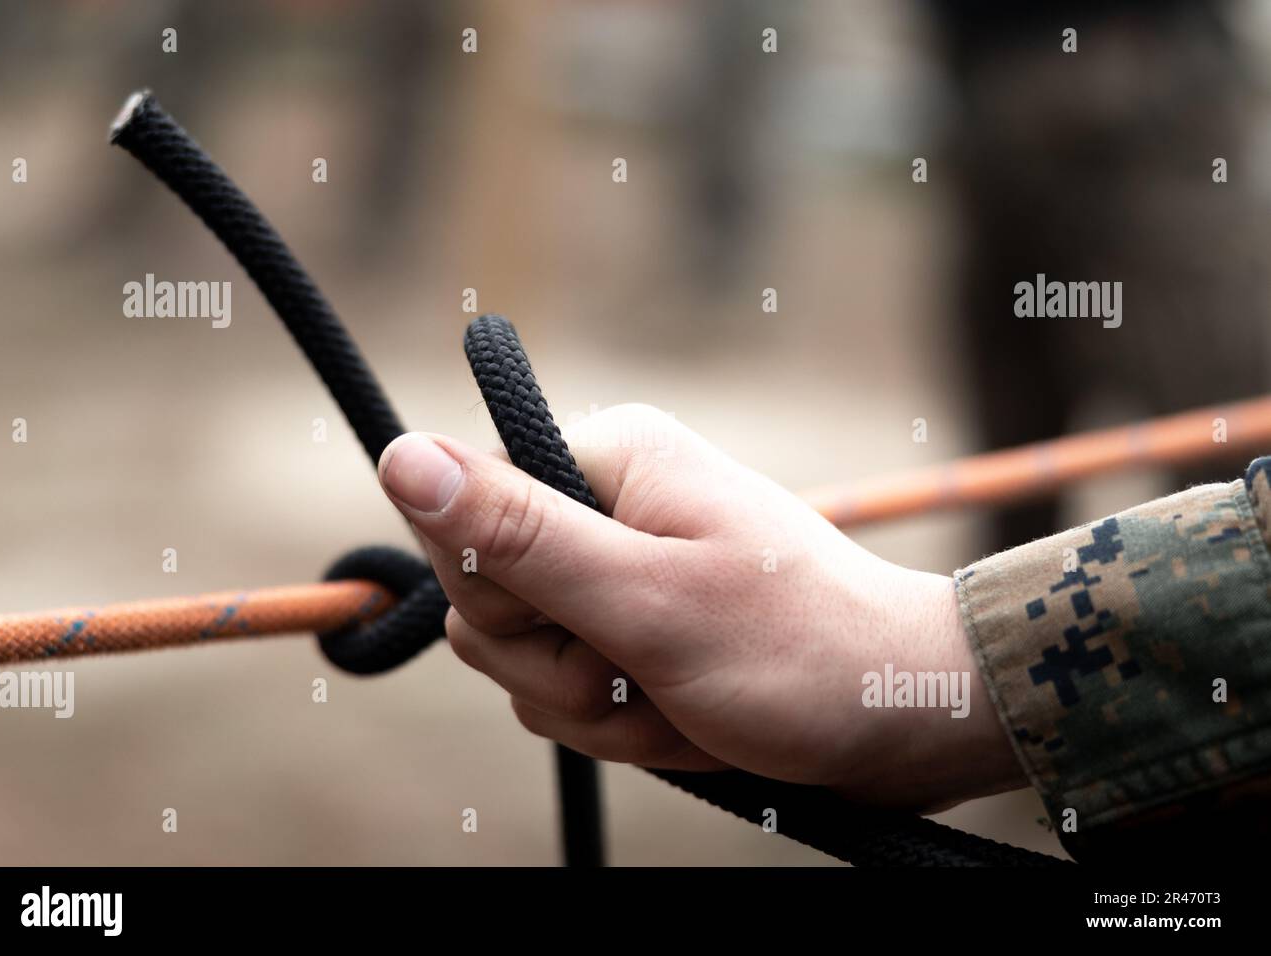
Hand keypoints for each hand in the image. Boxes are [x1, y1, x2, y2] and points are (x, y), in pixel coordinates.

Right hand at [378, 404, 1024, 810]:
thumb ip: (517, 534)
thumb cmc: (798, 653)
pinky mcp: (633, 634)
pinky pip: (569, 697)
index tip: (594, 623)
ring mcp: (618, 576)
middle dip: (563, 670)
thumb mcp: (647, 599)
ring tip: (685, 701)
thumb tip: (399, 453)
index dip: (505, 598)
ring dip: (601, 712)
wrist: (900, 720)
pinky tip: (690, 720)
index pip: (462, 520)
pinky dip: (626, 729)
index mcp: (606, 462)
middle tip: (648, 675)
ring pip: (524, 665)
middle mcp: (604, 508)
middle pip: (485, 604)